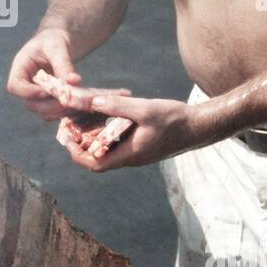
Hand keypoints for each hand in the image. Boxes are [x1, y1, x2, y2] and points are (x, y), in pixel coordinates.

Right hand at [7, 30, 129, 120]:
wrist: (57, 44)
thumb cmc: (53, 40)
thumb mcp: (58, 47)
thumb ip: (63, 63)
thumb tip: (74, 81)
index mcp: (20, 68)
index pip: (15, 86)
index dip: (29, 92)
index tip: (48, 90)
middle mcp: (25, 85)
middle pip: (30, 104)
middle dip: (50, 105)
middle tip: (70, 101)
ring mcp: (36, 95)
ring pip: (43, 112)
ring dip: (60, 111)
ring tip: (79, 105)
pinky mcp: (48, 101)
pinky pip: (54, 113)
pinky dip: (66, 112)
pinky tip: (81, 107)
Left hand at [57, 92, 199, 171]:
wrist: (199, 126)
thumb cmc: (176, 120)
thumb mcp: (146, 109)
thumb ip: (119, 106)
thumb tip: (93, 102)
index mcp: (130, 154)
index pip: (95, 164)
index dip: (77, 154)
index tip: (66, 138)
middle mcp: (131, 156)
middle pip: (97, 157)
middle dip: (80, 143)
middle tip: (68, 125)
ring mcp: (136, 151)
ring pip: (107, 149)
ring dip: (92, 137)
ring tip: (80, 118)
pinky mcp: (141, 144)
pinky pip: (117, 142)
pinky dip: (106, 131)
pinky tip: (103, 114)